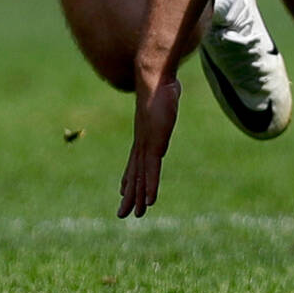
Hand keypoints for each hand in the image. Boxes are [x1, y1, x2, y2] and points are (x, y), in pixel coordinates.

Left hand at [118, 75, 182, 218]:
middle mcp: (143, 142)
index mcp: (145, 134)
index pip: (136, 160)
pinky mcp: (154, 144)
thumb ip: (167, 95)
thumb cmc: (162, 82)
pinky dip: (149, 187)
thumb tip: (171, 85)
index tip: (124, 189)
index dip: (130, 176)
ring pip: (141, 177)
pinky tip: (148, 202)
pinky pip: (151, 172)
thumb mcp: (165, 92)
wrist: (155, 77)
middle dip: (129, 194)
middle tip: (122, 213)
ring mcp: (147, 145)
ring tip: (133, 215)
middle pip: (135, 173)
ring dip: (137, 197)